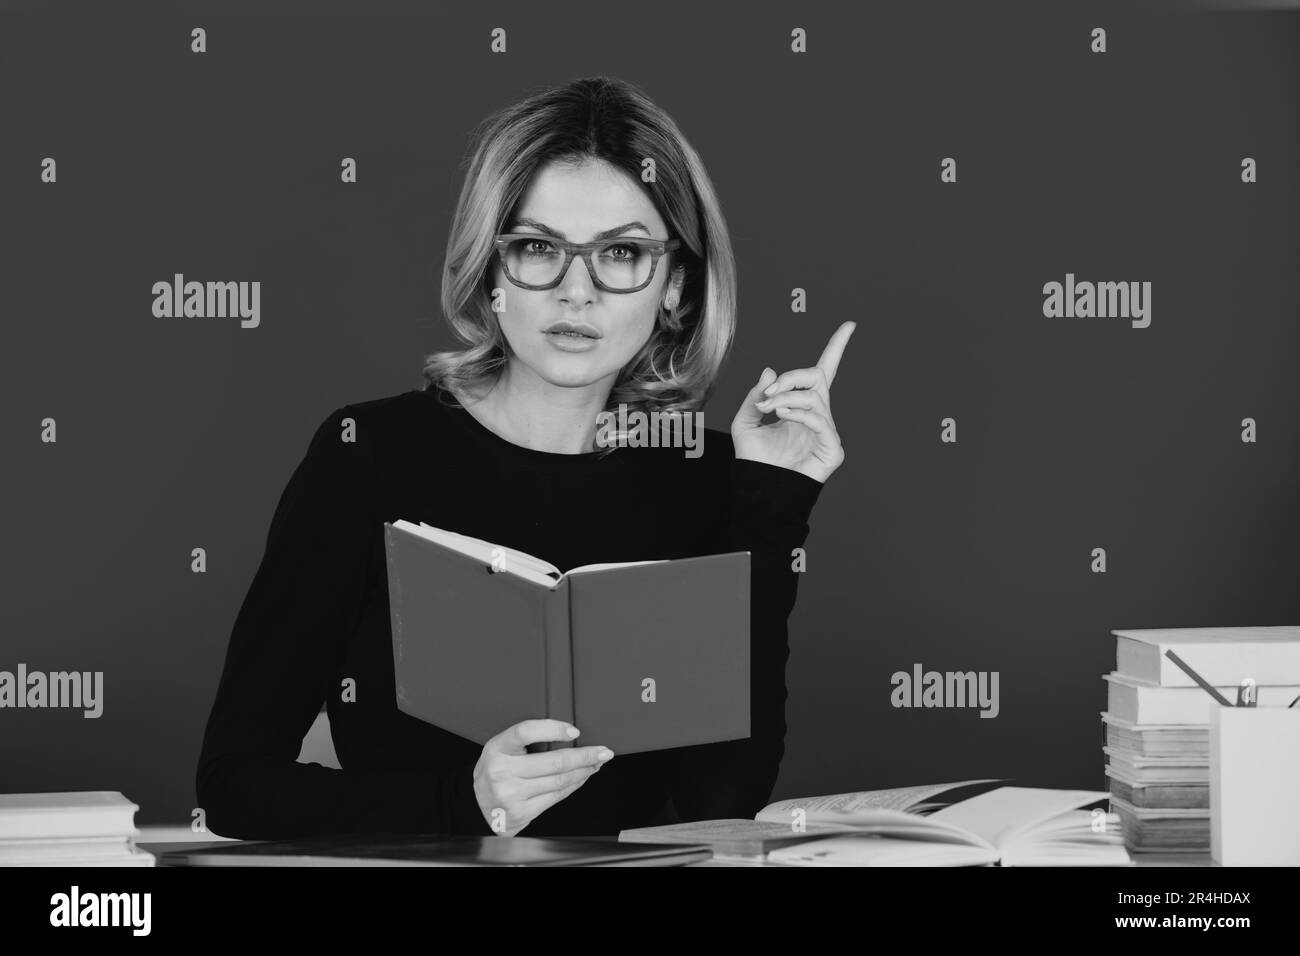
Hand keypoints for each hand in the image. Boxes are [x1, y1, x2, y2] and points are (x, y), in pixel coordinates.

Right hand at [472, 719, 613, 835]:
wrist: (477, 807)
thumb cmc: (496, 771)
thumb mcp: (503, 749)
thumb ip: (527, 740)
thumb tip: (569, 735)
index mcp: (497, 748)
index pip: (526, 731)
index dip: (553, 729)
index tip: (574, 731)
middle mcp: (501, 771)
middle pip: (553, 761)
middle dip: (584, 756)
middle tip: (603, 752)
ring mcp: (511, 794)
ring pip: (559, 780)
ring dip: (583, 772)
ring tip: (595, 764)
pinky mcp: (521, 812)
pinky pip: (556, 797)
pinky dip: (573, 786)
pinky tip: (581, 778)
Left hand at [731, 321, 854, 482]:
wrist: (761, 490)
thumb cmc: (754, 460)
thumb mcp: (744, 421)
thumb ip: (756, 395)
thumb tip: (772, 370)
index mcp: (802, 406)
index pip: (823, 371)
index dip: (836, 348)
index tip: (849, 326)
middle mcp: (818, 414)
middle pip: (818, 376)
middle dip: (791, 378)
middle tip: (768, 394)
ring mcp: (828, 431)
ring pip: (815, 396)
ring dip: (787, 397)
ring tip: (769, 409)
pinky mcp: (833, 449)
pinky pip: (820, 419)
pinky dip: (799, 413)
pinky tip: (782, 417)